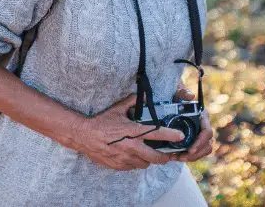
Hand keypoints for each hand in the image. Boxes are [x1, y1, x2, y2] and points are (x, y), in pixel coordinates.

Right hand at [67, 94, 185, 170]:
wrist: (83, 136)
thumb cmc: (101, 122)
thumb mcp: (117, 109)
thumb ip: (131, 101)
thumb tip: (142, 96)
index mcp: (133, 132)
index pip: (157, 134)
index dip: (171, 135)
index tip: (180, 136)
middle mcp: (131, 147)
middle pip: (156, 157)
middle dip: (164, 157)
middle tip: (167, 154)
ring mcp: (125, 158)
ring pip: (145, 164)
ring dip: (148, 160)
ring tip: (147, 154)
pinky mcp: (118, 165)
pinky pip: (132, 167)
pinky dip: (135, 163)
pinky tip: (132, 156)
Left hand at [172, 83, 213, 161]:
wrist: (174, 103)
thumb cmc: (177, 97)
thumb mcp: (178, 94)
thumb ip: (183, 93)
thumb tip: (191, 96)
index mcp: (203, 117)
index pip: (207, 132)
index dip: (200, 142)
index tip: (190, 149)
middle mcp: (205, 127)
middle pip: (207, 145)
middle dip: (195, 154)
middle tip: (181, 157)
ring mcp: (202, 135)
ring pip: (203, 151)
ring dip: (192, 157)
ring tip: (177, 158)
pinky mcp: (197, 141)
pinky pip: (197, 153)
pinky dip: (188, 157)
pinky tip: (176, 157)